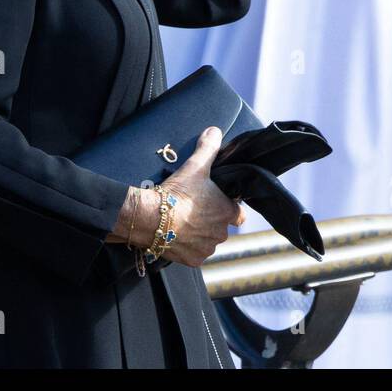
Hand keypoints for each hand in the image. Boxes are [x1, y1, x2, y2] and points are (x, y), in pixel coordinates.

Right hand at [150, 127, 245, 266]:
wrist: (152, 217)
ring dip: (199, 235)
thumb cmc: (177, 192)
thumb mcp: (195, 166)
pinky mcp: (192, 260)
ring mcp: (207, 248)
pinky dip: (187, 247)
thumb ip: (208, 148)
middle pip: (221, 228)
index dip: (229, 208)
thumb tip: (215, 130)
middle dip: (211, 221)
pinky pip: (193, 254)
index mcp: (228, 213)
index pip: (239, 214)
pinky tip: (176, 235)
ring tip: (183, 223)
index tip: (217, 203)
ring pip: (207, 242)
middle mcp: (222, 234)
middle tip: (194, 210)